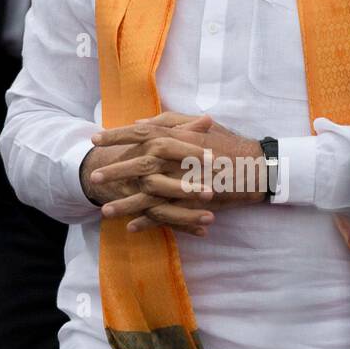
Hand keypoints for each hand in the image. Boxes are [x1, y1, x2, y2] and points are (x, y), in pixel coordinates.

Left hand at [90, 113, 267, 232]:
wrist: (255, 167)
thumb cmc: (227, 143)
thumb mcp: (200, 125)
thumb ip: (168, 121)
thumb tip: (139, 123)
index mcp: (176, 136)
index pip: (139, 133)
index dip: (115, 135)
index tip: (94, 138)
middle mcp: (176, 157)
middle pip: (137, 165)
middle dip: (114, 172)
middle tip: (94, 179)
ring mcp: (183, 181)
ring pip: (147, 194)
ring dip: (125, 204)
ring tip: (105, 212)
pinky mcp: (191, 202)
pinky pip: (165, 214)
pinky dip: (147, 222)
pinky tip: (131, 227)